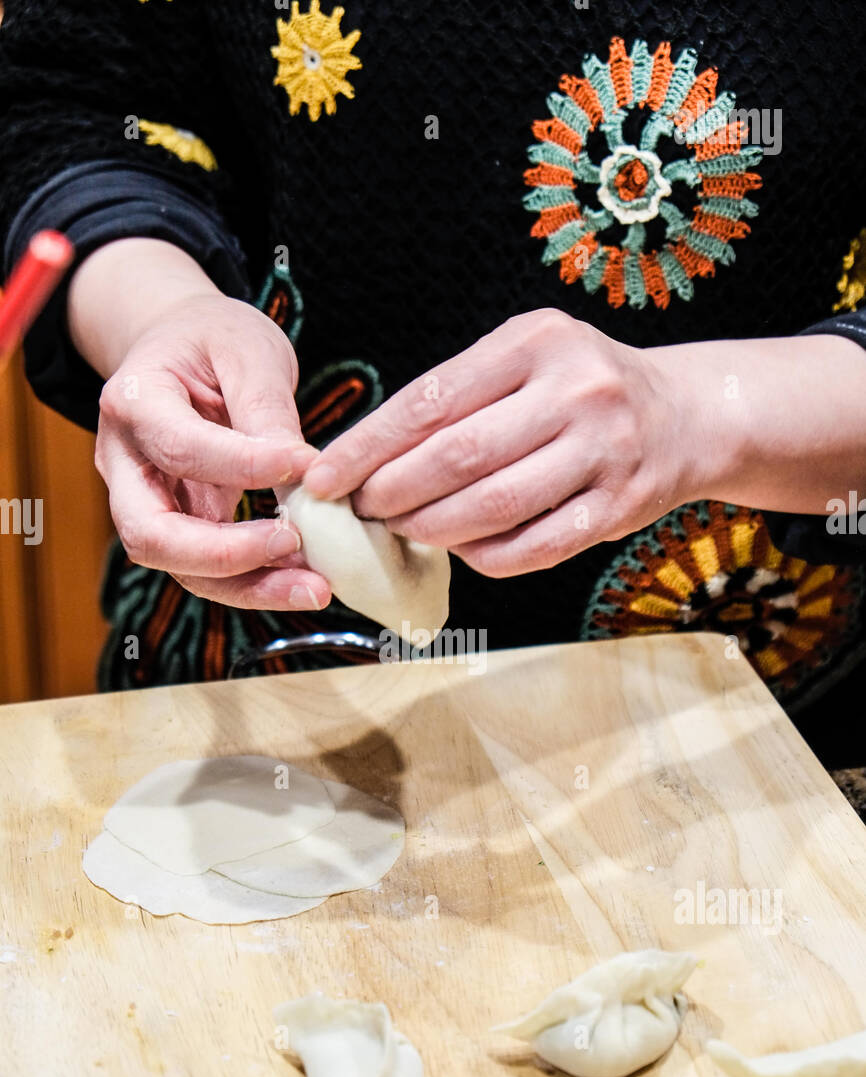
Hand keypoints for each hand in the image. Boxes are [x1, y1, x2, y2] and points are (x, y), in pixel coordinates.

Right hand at [70, 240, 330, 609]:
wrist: (183, 348)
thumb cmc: (213, 340)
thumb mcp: (247, 350)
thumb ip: (267, 410)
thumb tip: (303, 475)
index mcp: (133, 401)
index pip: (181, 448)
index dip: (244, 466)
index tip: (306, 466)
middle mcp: (123, 463)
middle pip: (152, 534)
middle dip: (226, 555)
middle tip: (295, 546)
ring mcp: (145, 502)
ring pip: (180, 568)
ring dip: (249, 586)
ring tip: (315, 587)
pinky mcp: (179, 526)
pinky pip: (210, 571)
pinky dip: (257, 581)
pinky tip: (305, 577)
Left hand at [303, 308, 684, 577]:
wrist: (685, 415)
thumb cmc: (579, 389)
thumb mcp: (524, 360)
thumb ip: (458, 396)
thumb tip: (365, 458)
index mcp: (535, 342)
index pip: (430, 400)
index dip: (368, 446)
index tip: (323, 478)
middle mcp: (575, 390)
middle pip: (458, 456)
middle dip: (393, 492)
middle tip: (360, 511)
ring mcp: (603, 450)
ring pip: (494, 506)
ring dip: (433, 528)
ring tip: (401, 531)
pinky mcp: (621, 506)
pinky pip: (536, 545)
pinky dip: (486, 555)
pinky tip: (462, 549)